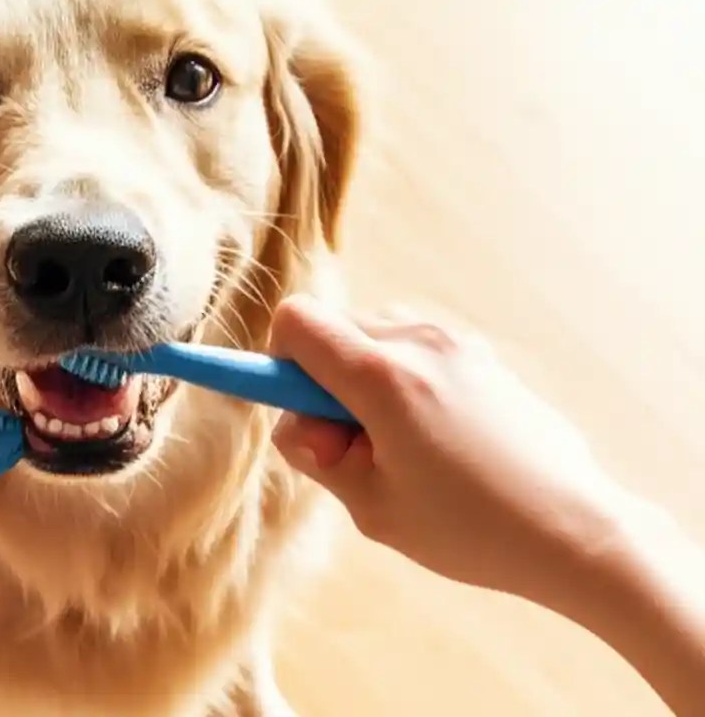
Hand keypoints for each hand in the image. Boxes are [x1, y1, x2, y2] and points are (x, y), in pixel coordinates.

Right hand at [268, 295, 630, 602]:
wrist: (577, 528)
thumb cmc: (471, 528)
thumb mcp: (371, 507)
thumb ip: (317, 456)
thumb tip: (299, 425)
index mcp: (383, 377)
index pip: (296, 322)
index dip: (274, 361)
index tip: (290, 407)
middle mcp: (420, 341)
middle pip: (332, 329)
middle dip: (321, 382)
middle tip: (351, 448)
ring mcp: (457, 342)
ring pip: (372, 336)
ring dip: (362, 380)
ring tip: (398, 446)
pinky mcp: (482, 354)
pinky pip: (412, 348)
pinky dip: (400, 382)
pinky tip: (435, 439)